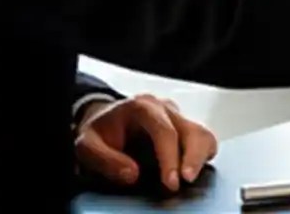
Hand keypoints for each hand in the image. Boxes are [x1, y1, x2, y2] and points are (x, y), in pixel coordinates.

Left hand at [74, 94, 217, 193]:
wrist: (103, 120)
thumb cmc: (98, 132)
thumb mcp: (86, 145)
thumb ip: (105, 159)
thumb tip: (132, 175)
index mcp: (141, 107)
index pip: (165, 130)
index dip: (170, 158)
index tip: (170, 182)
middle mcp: (164, 108)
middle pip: (192, 130)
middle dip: (192, 158)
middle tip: (186, 181)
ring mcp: (177, 117)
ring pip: (203, 133)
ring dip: (200, 158)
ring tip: (190, 178)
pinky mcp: (184, 128)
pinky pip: (203, 139)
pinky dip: (202, 156)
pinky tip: (191, 171)